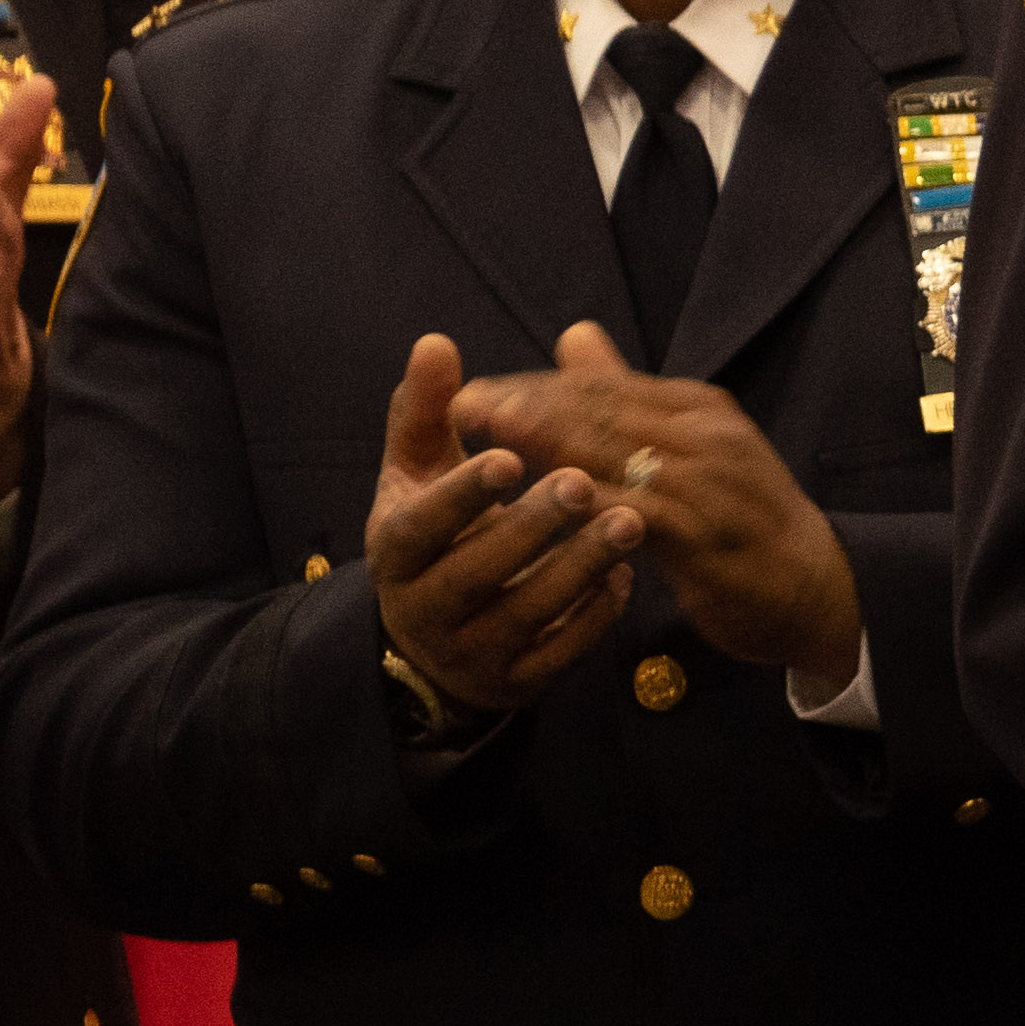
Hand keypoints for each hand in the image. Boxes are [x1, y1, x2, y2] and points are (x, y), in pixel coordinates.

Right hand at [365, 332, 641, 720]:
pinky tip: (625, 577)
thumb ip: (427, 412)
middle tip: (583, 481)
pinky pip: (559, 655)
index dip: (461, 495)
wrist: (433, 639)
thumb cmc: (433, 533)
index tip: (506, 458)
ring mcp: (471, 652)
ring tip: (629, 522)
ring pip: (526, 614)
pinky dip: (594, 617)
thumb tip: (436, 343)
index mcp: (395, 552)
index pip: (421, 527)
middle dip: (531, 528)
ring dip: (578, 568)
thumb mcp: (417, 475)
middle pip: (477, 572)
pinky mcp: (515, 682)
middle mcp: (424, 609)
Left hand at [449, 322, 860, 683]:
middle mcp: (705, 434)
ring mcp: (709, 483)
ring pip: (616, 453)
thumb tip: (575, 336)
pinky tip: (543, 505)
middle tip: (463, 405)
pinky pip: (637, 513)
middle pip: (601, 409)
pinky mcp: (707, 535)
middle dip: (527, 406)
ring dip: (547, 444)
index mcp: (695, 408)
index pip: (601, 386)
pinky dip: (589, 504)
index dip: (533, 386)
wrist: (817, 588)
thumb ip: (627, 399)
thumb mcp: (689, 448)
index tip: (472, 391)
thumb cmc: (743, 521)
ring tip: (487, 441)